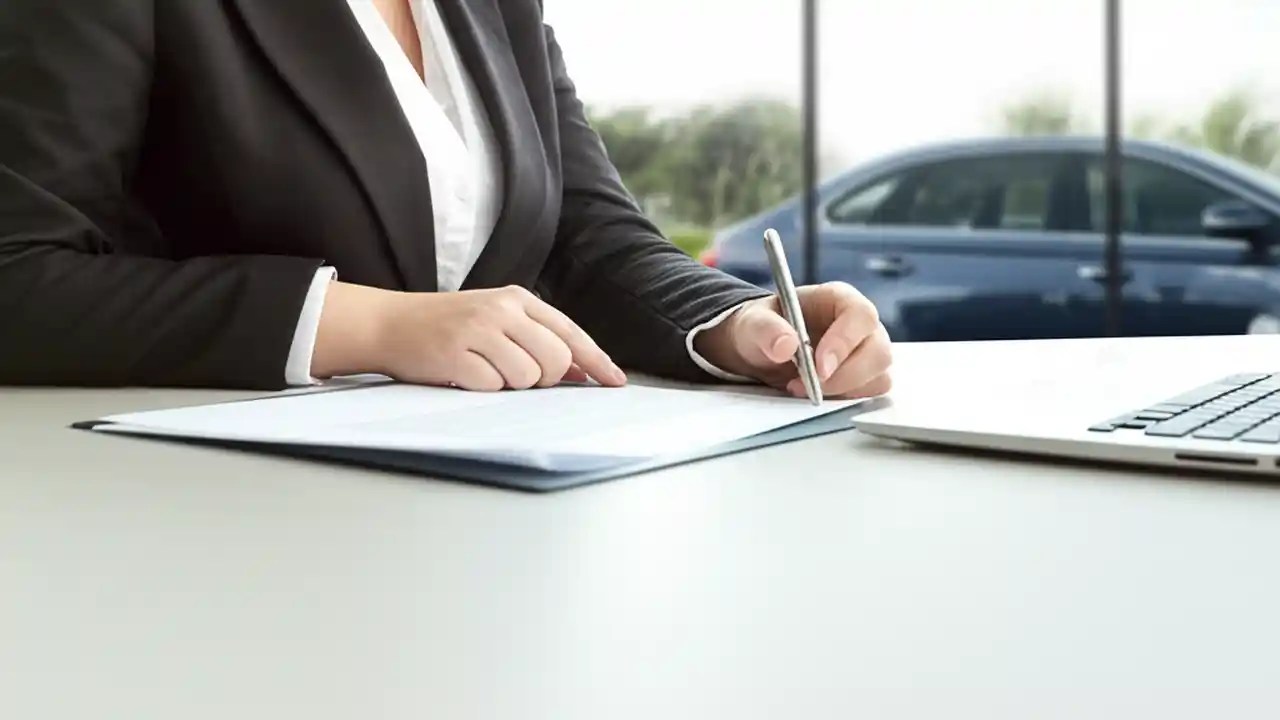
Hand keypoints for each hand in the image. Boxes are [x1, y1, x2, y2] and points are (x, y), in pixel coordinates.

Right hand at [312, 282, 626, 390]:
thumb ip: (537, 337)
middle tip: (516, 373)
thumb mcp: (496, 319)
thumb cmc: (449, 327)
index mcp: (517, 299)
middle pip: (556, 360)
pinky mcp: (455, 354)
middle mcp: (501, 310)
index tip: (614, 382)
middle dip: (545, 379)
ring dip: (510, 384)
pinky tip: (464, 373)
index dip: (597, 361)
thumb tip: (580, 370)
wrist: (389, 323)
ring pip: (527, 377)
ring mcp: (477, 330)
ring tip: (484, 368)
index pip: (571, 333)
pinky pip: (492, 387)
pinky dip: (482, 388)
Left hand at [693, 282, 891, 398]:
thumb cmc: (763, 328)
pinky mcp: (864, 378)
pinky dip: (844, 400)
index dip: (845, 342)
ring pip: (877, 377)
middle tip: (808, 386)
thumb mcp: (753, 323)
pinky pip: (869, 394)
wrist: (761, 349)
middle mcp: (860, 325)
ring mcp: (866, 352)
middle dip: (845, 376)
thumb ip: (765, 329)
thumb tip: (786, 346)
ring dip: (842, 391)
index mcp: (839, 299)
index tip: (820, 368)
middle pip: (878, 352)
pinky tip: (815, 394)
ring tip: (800, 388)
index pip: (860, 315)